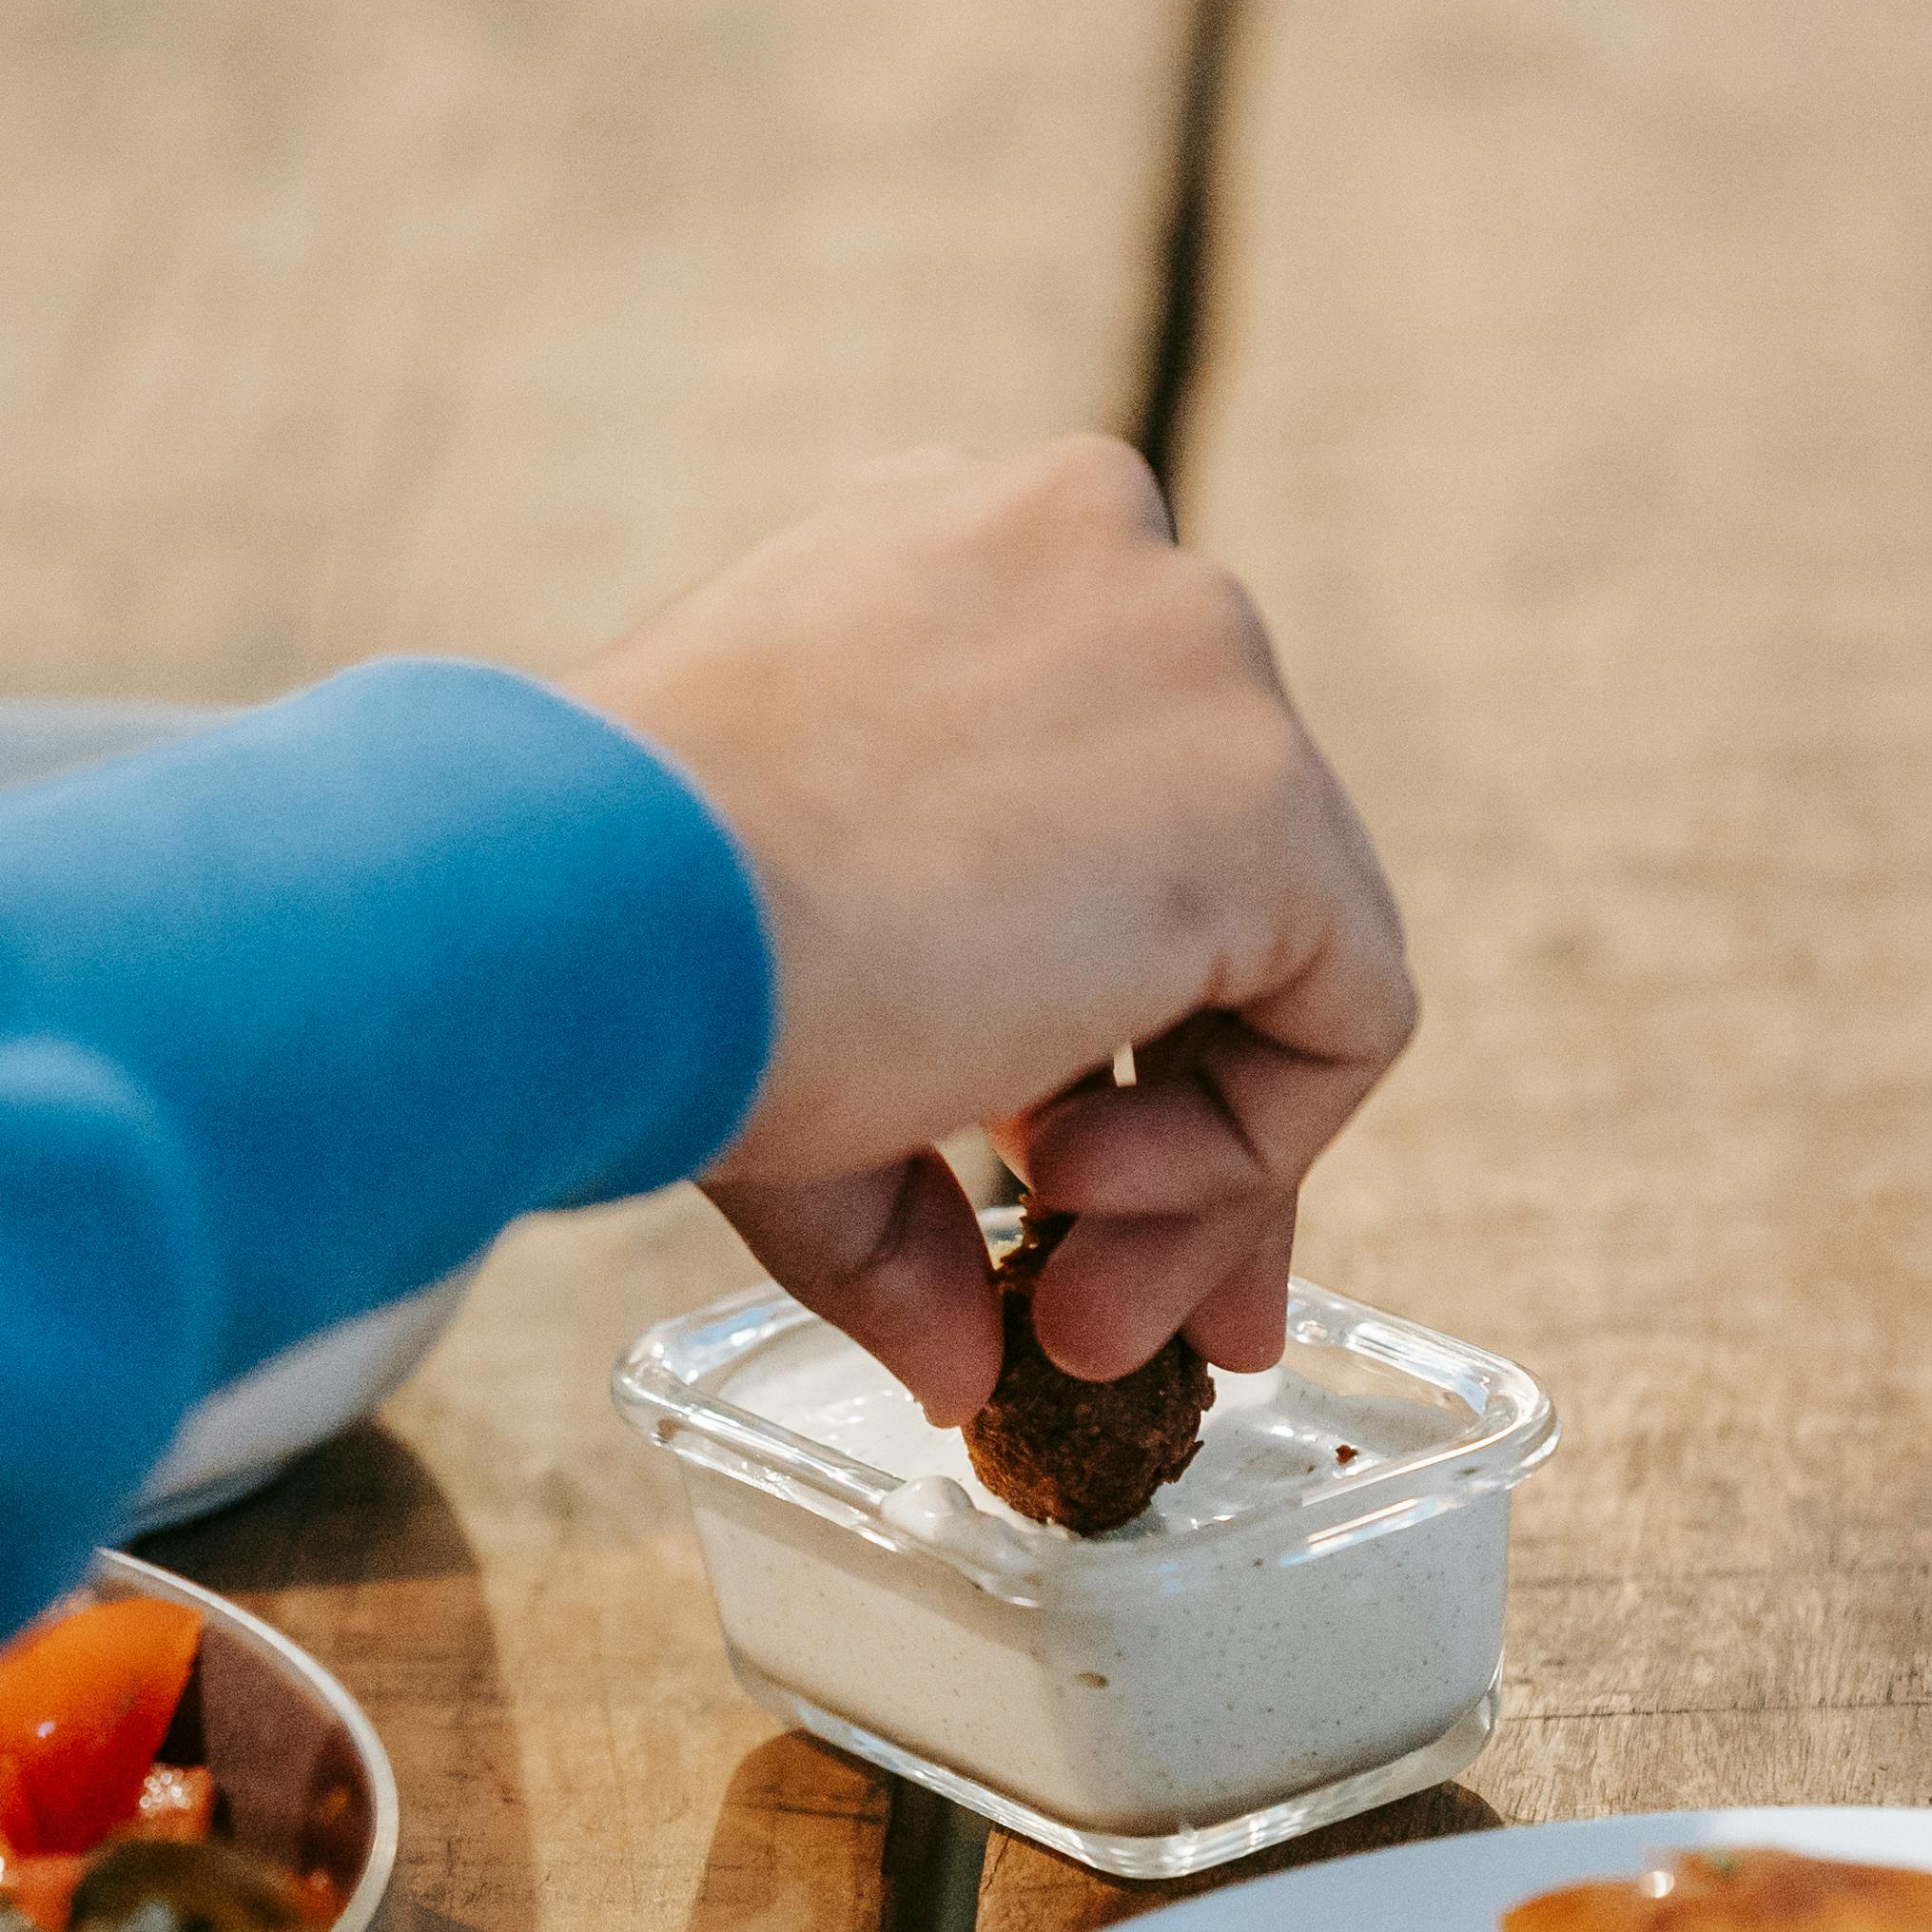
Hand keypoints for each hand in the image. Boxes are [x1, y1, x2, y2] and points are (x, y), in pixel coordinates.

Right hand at [567, 439, 1417, 1422]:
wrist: (594, 905)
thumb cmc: (626, 943)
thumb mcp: (780, 1037)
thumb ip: (895, 1184)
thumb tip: (961, 1370)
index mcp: (951, 564)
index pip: (1099, 803)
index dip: (1096, 1020)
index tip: (1050, 1199)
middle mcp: (1095, 561)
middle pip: (1214, 883)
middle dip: (1177, 1125)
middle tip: (1111, 1322)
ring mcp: (1193, 659)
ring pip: (1284, 959)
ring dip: (1185, 1172)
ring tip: (1049, 1301)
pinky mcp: (1262, 792)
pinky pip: (1337, 1022)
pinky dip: (1236, 1160)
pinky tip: (1069, 1202)